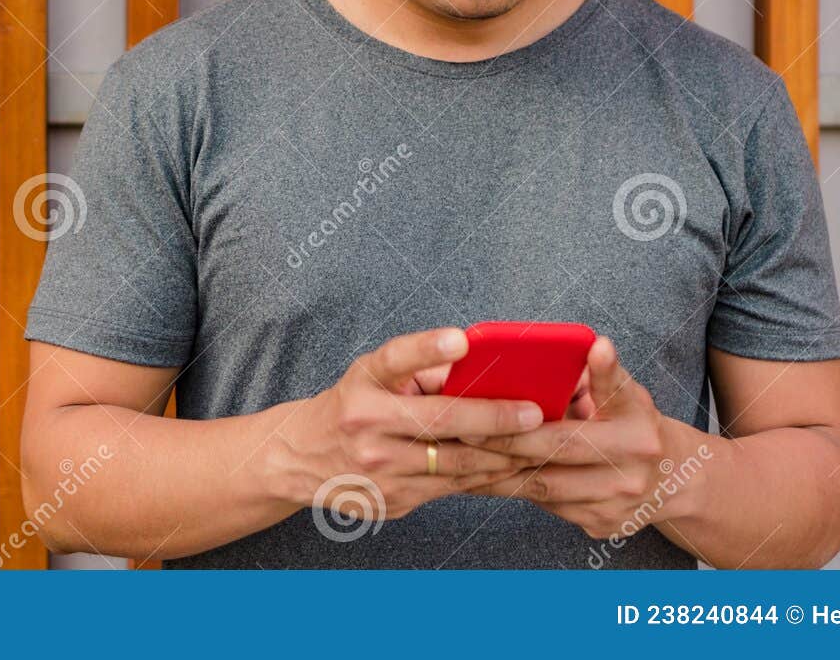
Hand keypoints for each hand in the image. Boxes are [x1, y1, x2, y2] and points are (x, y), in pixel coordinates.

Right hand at [271, 327, 546, 520]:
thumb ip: (417, 369)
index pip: (396, 361)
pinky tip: (508, 466)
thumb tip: (477, 365)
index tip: (460, 340)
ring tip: (537, 443)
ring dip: (501, 454)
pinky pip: (450, 489)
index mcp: (362, 389)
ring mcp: (380, 471)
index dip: (428, 348)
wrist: (301, 459)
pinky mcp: (393, 500)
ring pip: (455, 464)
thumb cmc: (349, 406)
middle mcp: (366, 429)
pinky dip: (483, 476)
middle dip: (495, 419)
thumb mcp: (370, 376)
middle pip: (441, 423)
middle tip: (535, 413)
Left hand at [460, 335, 670, 539]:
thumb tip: (594, 345)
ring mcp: (614, 505)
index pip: (572, 432)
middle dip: (504, 446)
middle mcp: (629, 474)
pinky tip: (484, 477)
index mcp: (636, 434)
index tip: (496, 411)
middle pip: (553, 461)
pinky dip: (514, 490)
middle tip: (462, 432)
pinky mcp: (600, 525)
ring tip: (461, 456)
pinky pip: (547, 507)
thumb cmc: (636, 424)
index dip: (530, 424)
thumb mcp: (628, 393)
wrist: (673, 479)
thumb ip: (605, 374)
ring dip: (500, 474)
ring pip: (544, 490)